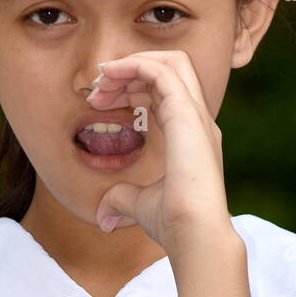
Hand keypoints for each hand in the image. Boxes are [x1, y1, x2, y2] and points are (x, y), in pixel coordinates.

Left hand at [85, 50, 230, 250]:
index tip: (101, 101)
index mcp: (191, 135)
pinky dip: (133, 65)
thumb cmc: (175, 225)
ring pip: (169, 61)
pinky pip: (161, 70)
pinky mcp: (187, 115)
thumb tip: (104, 215)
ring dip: (130, 63)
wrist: (194, 235)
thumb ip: (123, 200)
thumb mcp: (139, 206)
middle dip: (130, 70)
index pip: (165, 91)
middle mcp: (197, 120)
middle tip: (97, 89)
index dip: (132, 87)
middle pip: (170, 68)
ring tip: (100, 80)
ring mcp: (196, 115)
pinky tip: (108, 76)